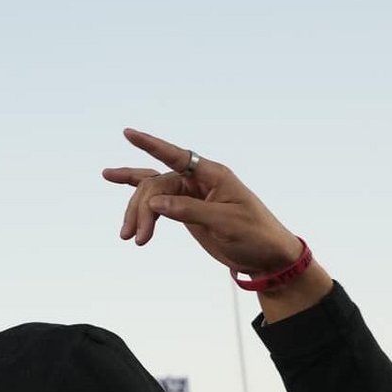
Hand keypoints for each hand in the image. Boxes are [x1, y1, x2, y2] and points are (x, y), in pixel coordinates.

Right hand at [102, 128, 302, 275]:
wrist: (266, 258)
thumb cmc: (255, 235)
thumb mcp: (226, 222)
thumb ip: (189, 210)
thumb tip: (155, 202)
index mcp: (212, 175)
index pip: (177, 155)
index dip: (151, 144)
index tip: (128, 133)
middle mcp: (198, 180)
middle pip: (156, 184)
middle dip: (140, 208)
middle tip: (135, 236)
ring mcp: (189, 195)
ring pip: (151, 195)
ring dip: (137, 214)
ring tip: (129, 237)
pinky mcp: (184, 210)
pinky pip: (156, 203)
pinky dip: (140, 210)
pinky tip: (124, 211)